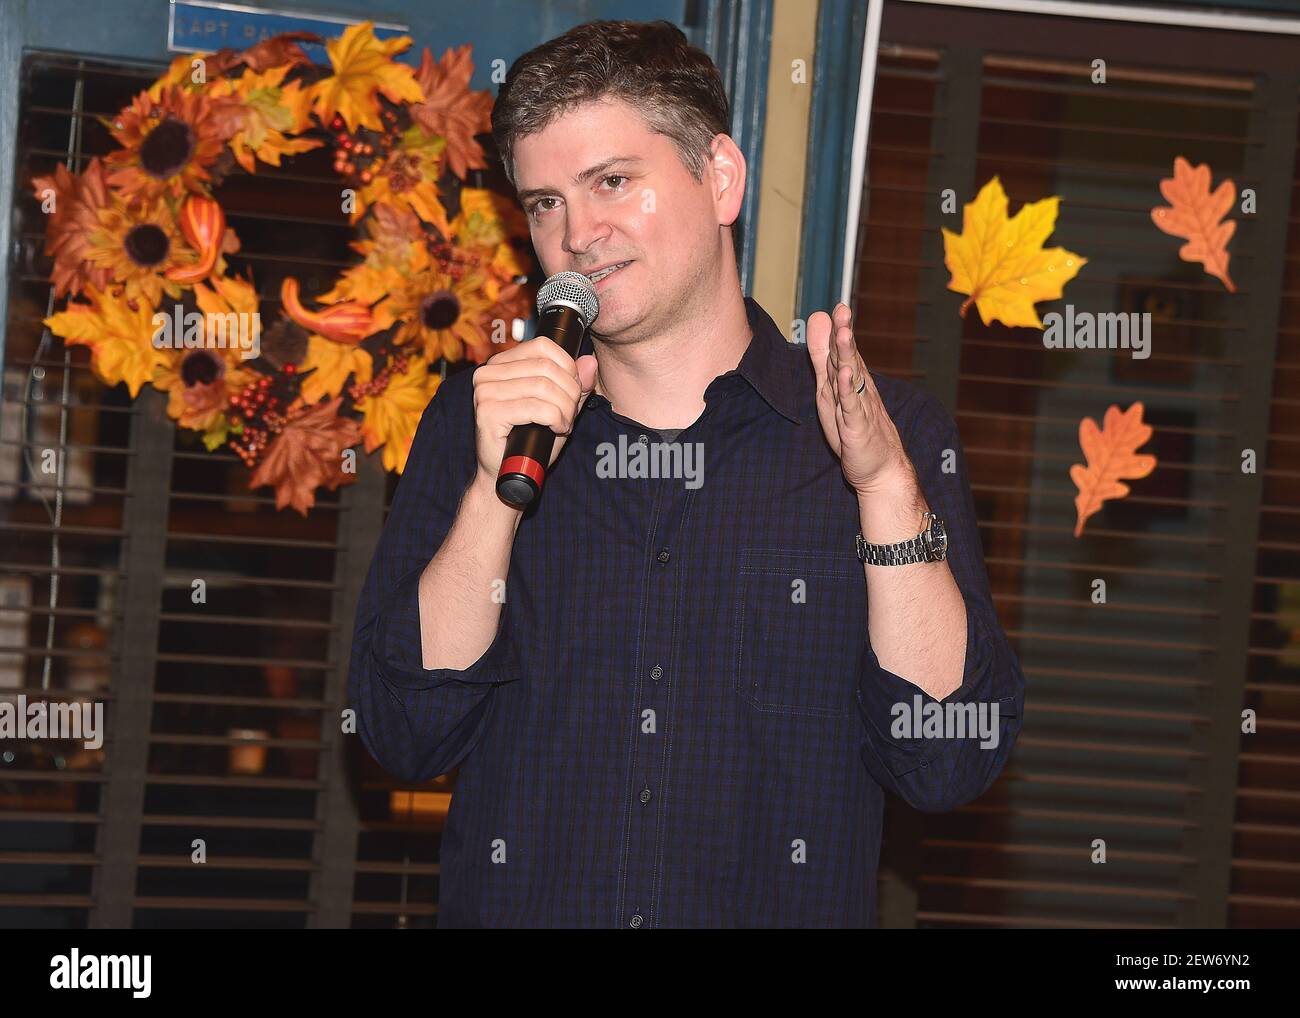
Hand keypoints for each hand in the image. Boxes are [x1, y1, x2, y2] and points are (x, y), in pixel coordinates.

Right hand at [471, 336, 598, 487]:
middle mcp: (488, 373)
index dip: (568, 367)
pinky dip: (555, 419)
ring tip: (563, 424)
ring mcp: (485, 392)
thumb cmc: (530, 441)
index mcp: (502, 364)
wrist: (507, 475)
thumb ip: (575, 385)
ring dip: (564, 409)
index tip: (574, 391)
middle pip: (546, 367)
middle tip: (570, 414)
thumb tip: (590, 362)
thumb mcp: (559, 408)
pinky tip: (557, 430)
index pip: (543, 346)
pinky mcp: (488, 412)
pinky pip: (536, 407)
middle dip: (570, 392)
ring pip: (544, 386)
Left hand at [807, 302, 909, 495]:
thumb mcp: (830, 390)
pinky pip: (852, 407)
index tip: (838, 306)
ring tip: (844, 334)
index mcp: (850, 381)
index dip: (840, 329)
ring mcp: (860, 408)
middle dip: (845, 335)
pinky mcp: (857, 429)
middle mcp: (857, 390)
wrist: (881, 470)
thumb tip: (817, 323)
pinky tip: (844, 376)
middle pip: (849, 359)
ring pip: (851, 379)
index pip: (844, 351)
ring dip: (847, 357)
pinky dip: (847, 391)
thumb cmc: (854, 429)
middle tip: (843, 310)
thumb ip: (822, 358)